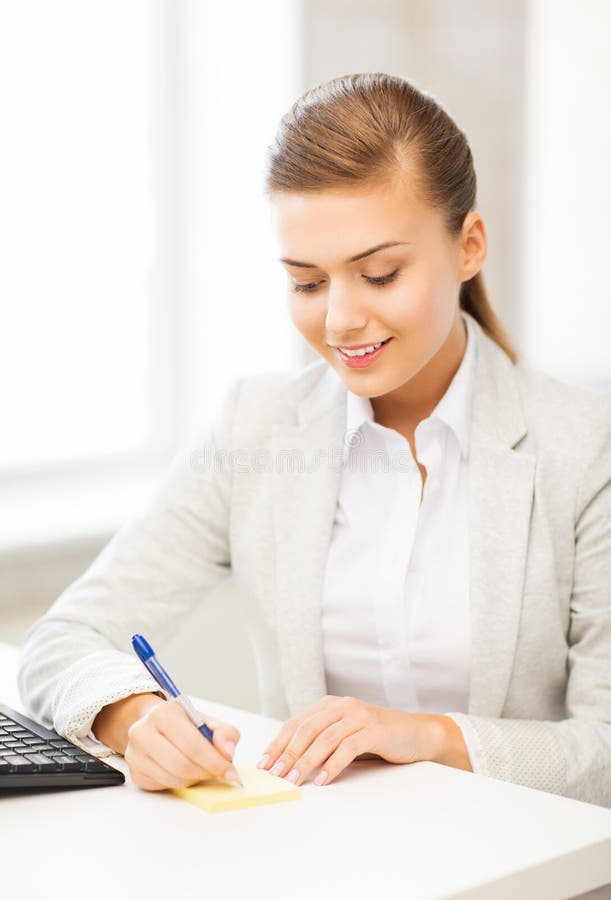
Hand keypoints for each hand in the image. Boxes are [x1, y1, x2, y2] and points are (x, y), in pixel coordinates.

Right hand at [124, 697, 240, 791]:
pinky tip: (185, 772)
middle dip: (206, 772)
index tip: (230, 771)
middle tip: (218, 773)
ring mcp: (135, 754)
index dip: (214, 761)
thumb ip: (225, 732)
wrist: (155, 725)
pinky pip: (165, 786)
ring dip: (195, 779)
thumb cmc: (183, 724)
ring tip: (201, 769)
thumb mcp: (207, 720)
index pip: (192, 744)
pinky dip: (181, 784)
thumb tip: (227, 753)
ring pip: (174, 779)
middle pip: (182, 765)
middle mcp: (143, 732)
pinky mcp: (136, 773)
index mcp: (163, 713)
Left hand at [256, 695, 427, 786]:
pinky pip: (347, 747)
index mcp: (329, 705)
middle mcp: (342, 706)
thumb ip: (321, 743)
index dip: (278, 743)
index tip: (264, 764)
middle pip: (307, 729)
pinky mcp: (374, 729)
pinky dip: (332, 765)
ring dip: (306, 761)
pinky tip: (322, 779)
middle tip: (275, 774)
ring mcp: (358, 715)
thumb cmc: (376, 738)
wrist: (415, 733)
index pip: (296, 723)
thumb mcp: (344, 735)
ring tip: (294, 779)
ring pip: (324, 738)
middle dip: (287, 753)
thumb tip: (289, 765)